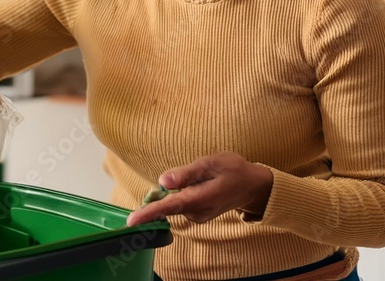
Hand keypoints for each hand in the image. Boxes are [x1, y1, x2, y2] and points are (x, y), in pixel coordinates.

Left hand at [126, 152, 272, 226]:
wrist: (253, 186)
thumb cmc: (233, 170)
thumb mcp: (211, 163)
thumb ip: (186, 173)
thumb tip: (163, 180)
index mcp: (199, 199)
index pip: (168, 207)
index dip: (148, 213)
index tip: (131, 221)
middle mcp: (197, 212)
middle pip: (168, 205)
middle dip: (162, 193)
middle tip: (183, 174)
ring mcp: (198, 215)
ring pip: (174, 203)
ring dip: (175, 191)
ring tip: (200, 176)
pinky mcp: (198, 214)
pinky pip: (181, 204)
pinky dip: (181, 194)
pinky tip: (198, 184)